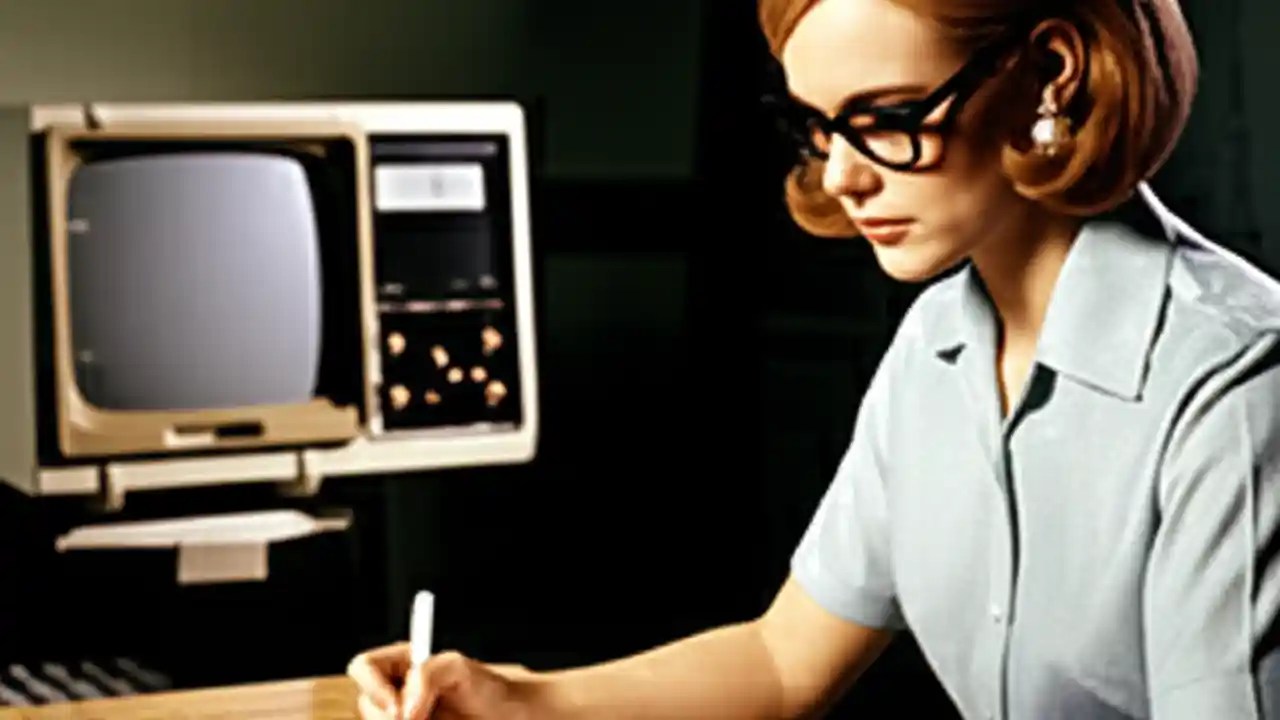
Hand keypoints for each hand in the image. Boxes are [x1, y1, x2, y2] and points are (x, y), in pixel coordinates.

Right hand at [347, 642, 540, 719]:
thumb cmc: (485, 687)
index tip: (397, 707)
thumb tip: (405, 709)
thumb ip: (427, 676)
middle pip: (365, 705)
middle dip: (388, 718)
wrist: (506, 717)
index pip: (362, 667)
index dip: (372, 686)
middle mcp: (392, 693)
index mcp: (398, 665)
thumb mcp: (458, 668)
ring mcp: (399, 716)